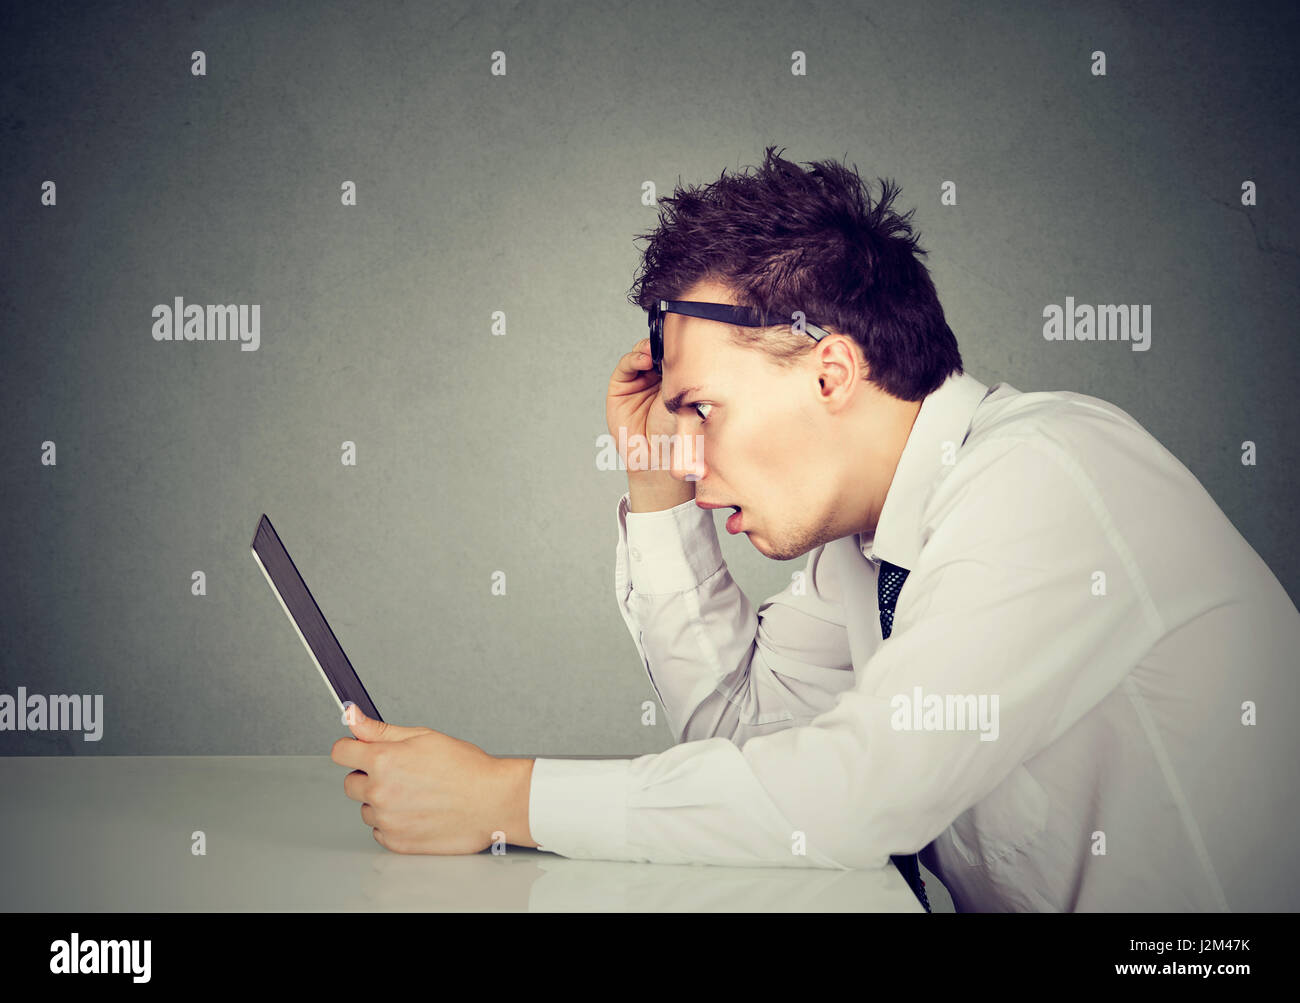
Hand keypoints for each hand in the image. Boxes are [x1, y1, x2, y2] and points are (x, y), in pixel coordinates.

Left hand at [330, 705, 534, 853]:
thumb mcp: (423, 736)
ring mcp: (386, 819)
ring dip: (381, 802)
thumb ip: (380, 729)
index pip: (341, 752)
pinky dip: (393, 823)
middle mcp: (379, 791)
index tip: (361, 750)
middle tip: (402, 773)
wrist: (492, 802)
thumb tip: (351, 715)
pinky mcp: (396, 842)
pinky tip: (417, 812)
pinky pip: (380, 831)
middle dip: (369, 776)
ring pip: (366, 808)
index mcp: (383, 760)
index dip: (353, 748)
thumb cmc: (466, 769)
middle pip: (350, 783)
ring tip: (415, 794)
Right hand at [605, 337, 678, 469]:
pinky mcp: (620, 387)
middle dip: (660, 345)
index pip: (674, 355)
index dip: (676, 346)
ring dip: (646, 349)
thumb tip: (679, 348)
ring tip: (654, 352)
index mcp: (676, 381)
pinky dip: (633, 359)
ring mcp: (638, 382)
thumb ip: (680, 374)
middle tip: (667, 344)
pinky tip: (644, 359)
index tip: (682, 341)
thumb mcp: (685, 398)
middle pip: (656, 351)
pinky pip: (626, 366)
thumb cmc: (676, 433)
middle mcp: (656, 380)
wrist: (658, 456)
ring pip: (640, 355)